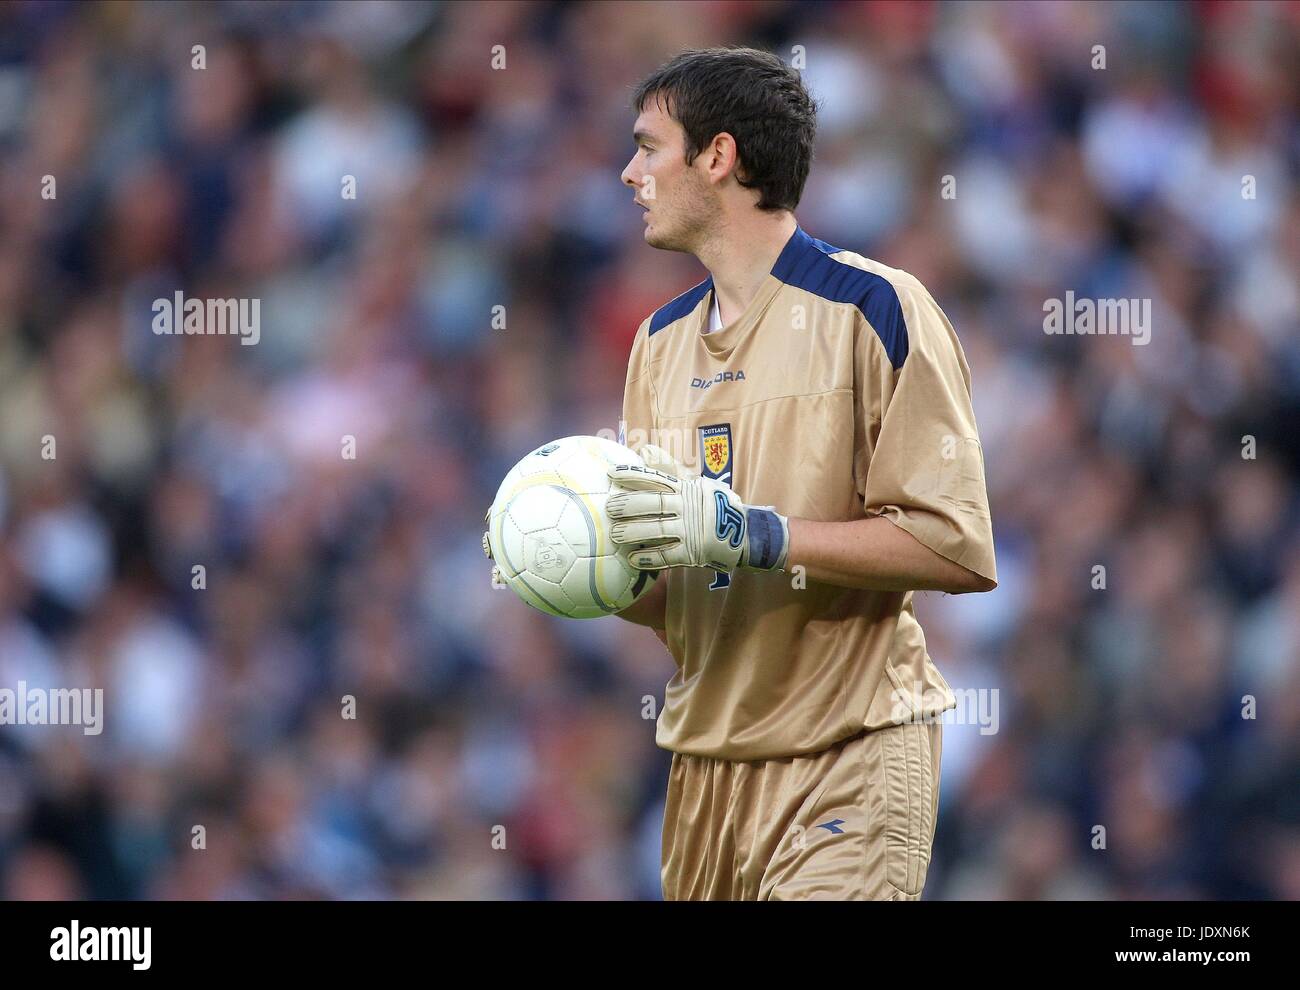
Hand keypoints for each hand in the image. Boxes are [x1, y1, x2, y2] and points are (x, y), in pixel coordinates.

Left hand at [606, 445, 788, 572]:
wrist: (745, 532)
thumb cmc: (714, 505)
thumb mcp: (696, 483)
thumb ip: (669, 470)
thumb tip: (644, 451)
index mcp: (685, 488)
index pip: (656, 478)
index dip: (633, 476)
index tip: (611, 473)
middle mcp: (686, 507)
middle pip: (653, 503)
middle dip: (629, 505)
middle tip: (609, 508)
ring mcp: (690, 529)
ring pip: (657, 529)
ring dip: (634, 532)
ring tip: (615, 535)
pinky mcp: (694, 551)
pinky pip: (668, 555)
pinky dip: (650, 558)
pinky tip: (634, 559)